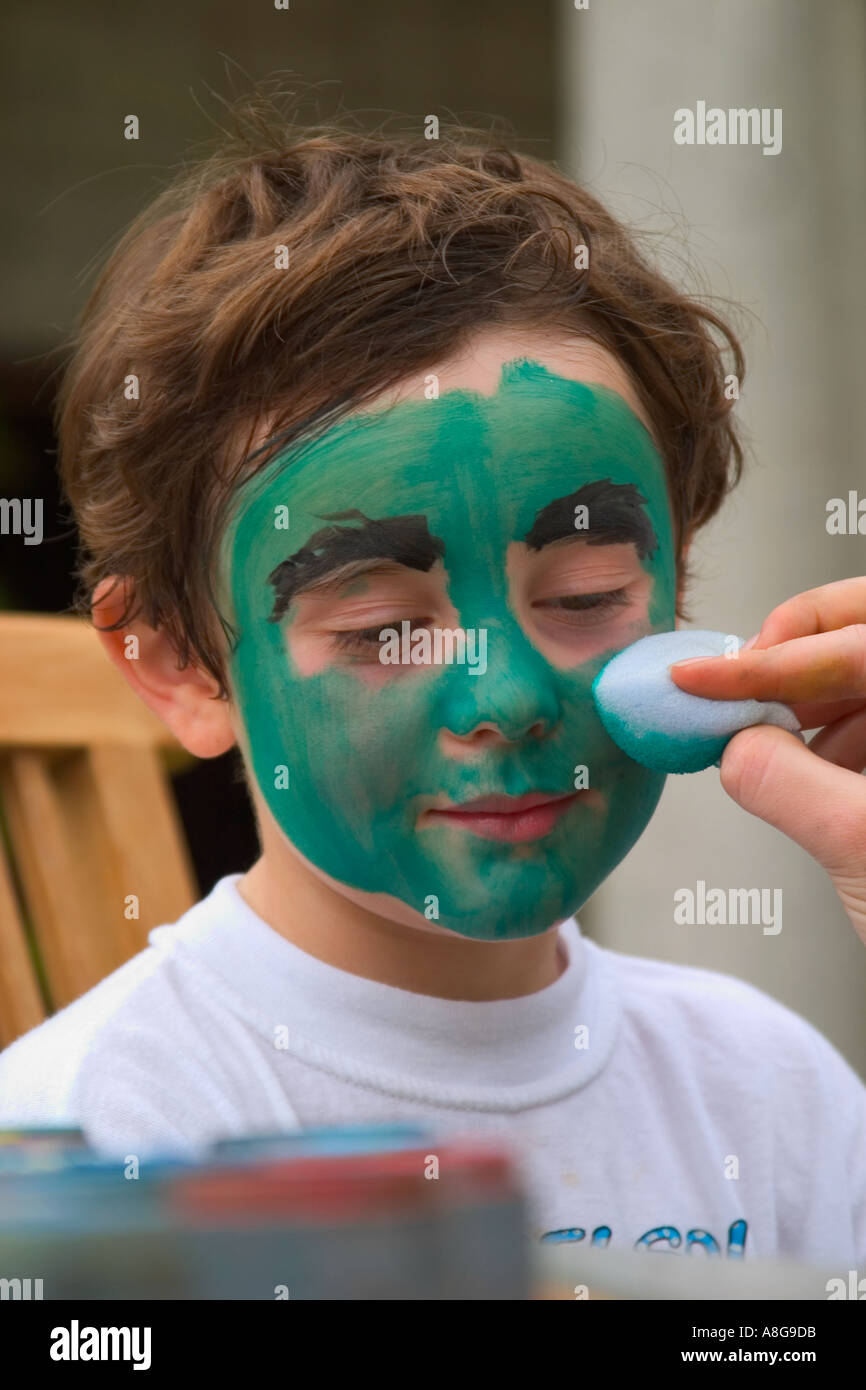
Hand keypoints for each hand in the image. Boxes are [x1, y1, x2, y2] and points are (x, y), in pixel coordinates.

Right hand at [668, 578, 865, 947]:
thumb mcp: (860, 844)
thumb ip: (783, 780)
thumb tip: (735, 746)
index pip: (853, 646)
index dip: (763, 661)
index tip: (700, 677)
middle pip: (864, 631)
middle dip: (796, 652)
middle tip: (742, 684)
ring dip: (813, 702)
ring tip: (774, 742)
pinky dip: (836, 739)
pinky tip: (814, 774)